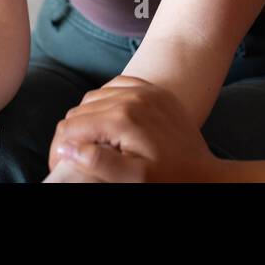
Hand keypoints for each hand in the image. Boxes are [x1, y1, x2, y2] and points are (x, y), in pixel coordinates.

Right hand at [48, 75, 223, 181]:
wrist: (205, 173)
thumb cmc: (168, 180)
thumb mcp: (133, 179)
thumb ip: (98, 162)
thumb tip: (68, 148)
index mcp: (122, 118)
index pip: (71, 126)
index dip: (60, 148)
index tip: (60, 168)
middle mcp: (131, 97)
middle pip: (80, 110)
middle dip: (71, 133)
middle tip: (73, 157)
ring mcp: (144, 90)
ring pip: (95, 96)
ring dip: (87, 117)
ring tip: (90, 141)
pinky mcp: (154, 91)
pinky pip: (117, 85)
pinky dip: (106, 100)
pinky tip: (109, 119)